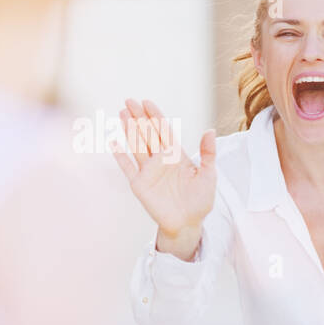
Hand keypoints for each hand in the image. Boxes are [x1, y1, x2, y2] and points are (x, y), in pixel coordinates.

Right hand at [109, 98, 216, 239]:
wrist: (188, 224)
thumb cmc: (200, 200)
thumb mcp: (208, 174)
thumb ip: (208, 153)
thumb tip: (210, 130)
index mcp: (175, 154)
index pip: (163, 130)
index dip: (155, 115)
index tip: (147, 102)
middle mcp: (160, 159)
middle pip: (147, 133)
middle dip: (138, 117)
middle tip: (129, 100)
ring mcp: (148, 171)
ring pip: (136, 145)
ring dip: (129, 130)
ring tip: (122, 114)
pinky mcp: (139, 184)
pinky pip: (127, 167)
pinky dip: (120, 156)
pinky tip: (113, 142)